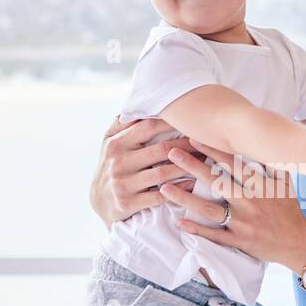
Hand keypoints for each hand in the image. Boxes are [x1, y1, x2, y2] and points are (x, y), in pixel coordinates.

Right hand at [90, 114, 204, 226]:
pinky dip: (178, 190)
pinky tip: (192, 184)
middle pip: (160, 150)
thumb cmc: (111, 166)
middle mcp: (118, 162)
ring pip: (162, 173)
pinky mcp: (129, 203)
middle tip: (206, 143)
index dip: (171, 123)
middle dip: (186, 146)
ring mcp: (123, 184)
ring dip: (186, 167)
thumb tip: (136, 102)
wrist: (99, 201)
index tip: (191, 120)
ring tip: (204, 162)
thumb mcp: (109, 143)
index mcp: (115, 143)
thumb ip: (121, 124)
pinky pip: (159, 196)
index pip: (148, 127)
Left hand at [158, 140, 305, 272]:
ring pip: (209, 209)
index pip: (233, 164)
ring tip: (164, 188)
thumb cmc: (291, 211)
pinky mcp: (239, 241)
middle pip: (216, 182)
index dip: (213, 149)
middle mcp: (250, 202)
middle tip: (171, 153)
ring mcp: (243, 223)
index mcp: (260, 186)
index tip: (194, 138)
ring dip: (185, 198)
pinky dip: (196, 229)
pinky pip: (214, 235)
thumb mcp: (288, 183)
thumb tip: (268, 139)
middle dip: (192, 166)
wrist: (299, 244)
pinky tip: (179, 221)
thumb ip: (274, 162)